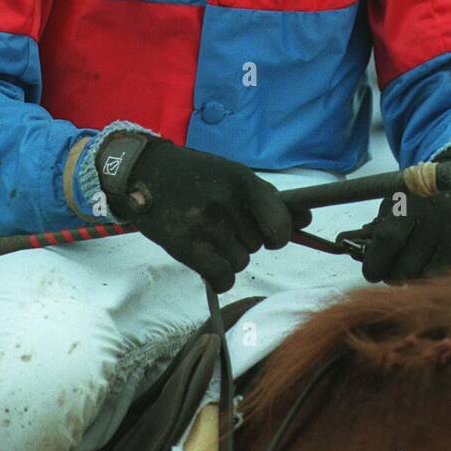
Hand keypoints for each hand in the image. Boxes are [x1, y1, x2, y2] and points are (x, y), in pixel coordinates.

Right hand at [97, 133, 310, 293]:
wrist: (143, 172)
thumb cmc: (195, 175)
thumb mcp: (231, 175)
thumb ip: (267, 198)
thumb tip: (307, 219)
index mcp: (241, 179)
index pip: (279, 221)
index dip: (280, 233)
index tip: (272, 234)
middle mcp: (225, 202)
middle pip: (258, 244)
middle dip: (246, 240)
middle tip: (222, 223)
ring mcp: (204, 225)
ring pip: (240, 262)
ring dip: (230, 256)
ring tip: (208, 235)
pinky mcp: (185, 247)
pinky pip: (222, 278)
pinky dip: (219, 276)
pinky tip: (207, 260)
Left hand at [360, 138, 450, 284]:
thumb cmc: (431, 195)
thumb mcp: (404, 196)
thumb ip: (382, 224)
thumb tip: (361, 256)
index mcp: (415, 198)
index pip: (388, 239)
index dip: (375, 263)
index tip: (371, 273)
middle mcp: (441, 215)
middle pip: (407, 266)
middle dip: (395, 275)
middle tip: (395, 274)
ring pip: (430, 279)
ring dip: (419, 280)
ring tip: (418, 268)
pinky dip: (444, 279)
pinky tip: (441, 268)